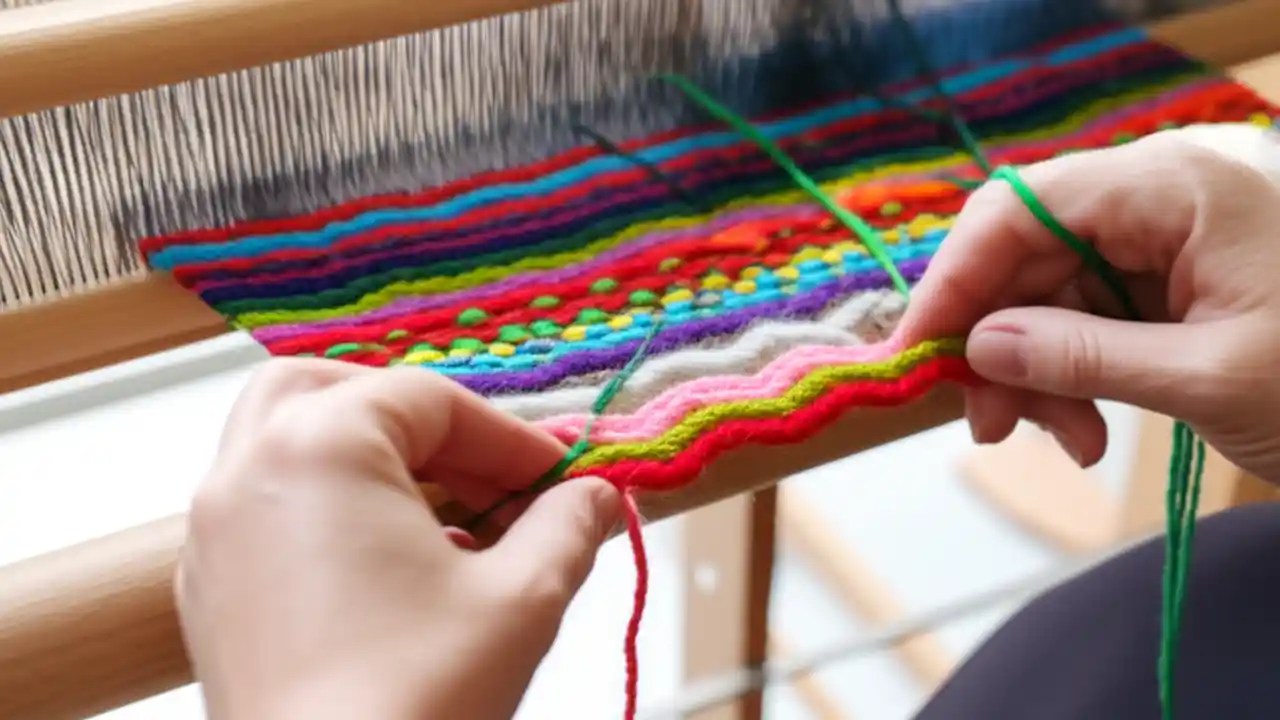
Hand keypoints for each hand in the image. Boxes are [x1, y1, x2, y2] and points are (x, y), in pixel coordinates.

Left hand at [176, 359, 620, 719]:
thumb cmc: (417, 701)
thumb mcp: (523, 599)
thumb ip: (567, 525)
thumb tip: (594, 496)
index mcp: (320, 446)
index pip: (432, 402)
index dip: (510, 438)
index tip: (560, 479)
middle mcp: (247, 470)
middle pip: (334, 389)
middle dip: (416, 419)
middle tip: (482, 472)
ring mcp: (214, 531)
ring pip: (285, 439)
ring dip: (366, 456)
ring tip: (439, 516)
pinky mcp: (207, 589)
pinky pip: (266, 505)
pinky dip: (325, 505)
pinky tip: (388, 566)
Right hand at [898, 124, 1279, 481]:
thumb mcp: (1210, 377)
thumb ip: (1084, 357)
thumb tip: (977, 345)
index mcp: (1169, 188)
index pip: (1019, 209)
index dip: (955, 279)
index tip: (916, 354)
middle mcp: (1151, 201)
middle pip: (1022, 256)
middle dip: (995, 343)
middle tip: (986, 425)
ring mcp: (1155, 244)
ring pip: (1041, 298)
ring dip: (1033, 376)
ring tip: (1062, 443)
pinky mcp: (1160, 287)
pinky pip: (1078, 324)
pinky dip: (1068, 382)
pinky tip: (1087, 435)